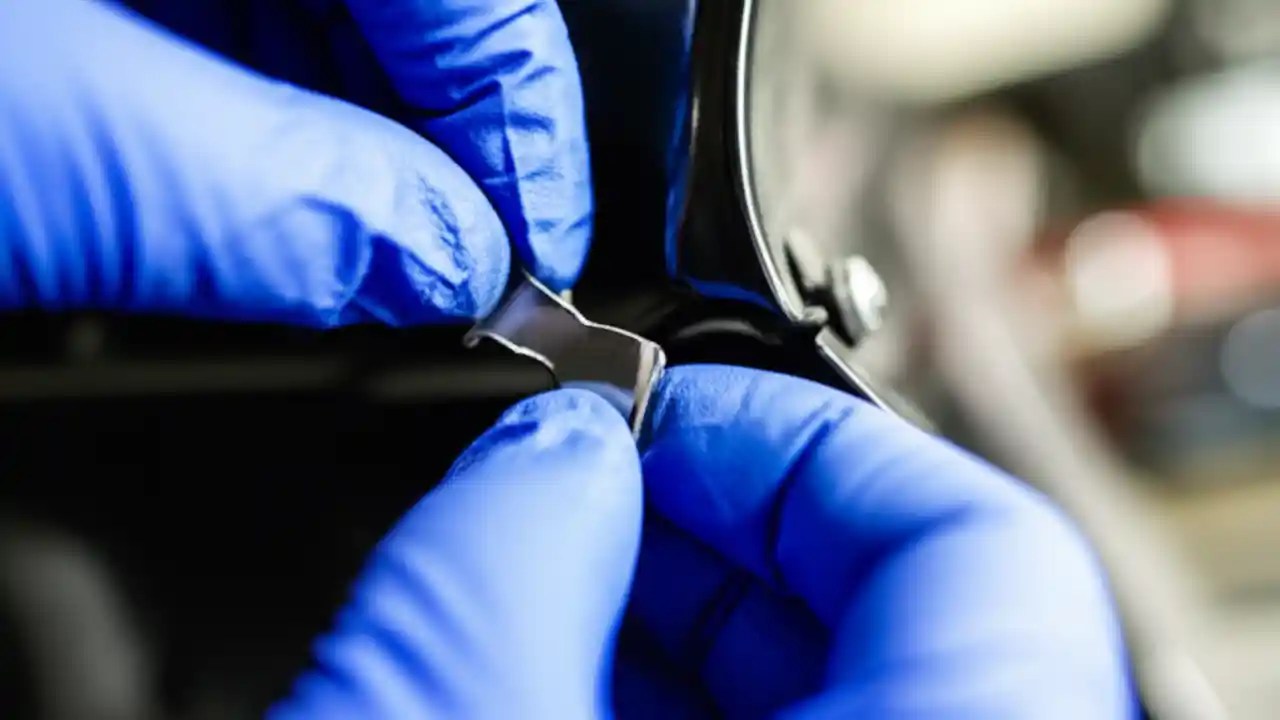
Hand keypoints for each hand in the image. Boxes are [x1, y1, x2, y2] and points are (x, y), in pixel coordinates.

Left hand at [0, 0, 589, 322]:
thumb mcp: (41, 146)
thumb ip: (274, 204)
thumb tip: (452, 264)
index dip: (529, 121)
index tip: (542, 254)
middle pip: (413, 15)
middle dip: (452, 151)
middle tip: (469, 279)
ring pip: (338, 34)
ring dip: (371, 160)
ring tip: (381, 265)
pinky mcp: (117, 4)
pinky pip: (247, 47)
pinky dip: (280, 142)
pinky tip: (284, 211)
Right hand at [268, 366, 1136, 718]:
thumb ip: (502, 545)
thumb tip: (555, 445)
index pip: (974, 547)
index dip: (810, 443)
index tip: (669, 414)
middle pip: (904, 607)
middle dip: (730, 524)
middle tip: (594, 490)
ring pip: (847, 684)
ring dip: (702, 618)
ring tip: (564, 581)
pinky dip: (688, 705)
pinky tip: (576, 677)